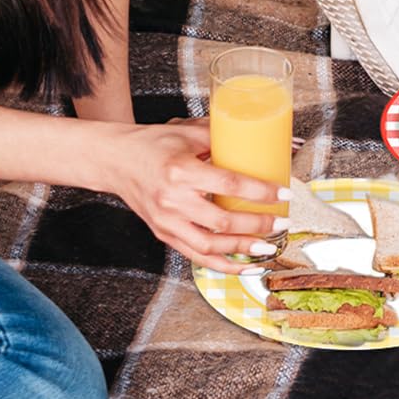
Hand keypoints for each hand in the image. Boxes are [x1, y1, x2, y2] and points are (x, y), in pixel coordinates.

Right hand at [99, 119, 285, 273]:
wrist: (114, 161)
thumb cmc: (153, 143)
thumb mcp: (188, 131)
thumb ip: (226, 137)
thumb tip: (271, 141)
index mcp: (181, 171)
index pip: (228, 185)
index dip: (260, 192)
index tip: (284, 194)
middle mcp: (172, 200)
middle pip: (222, 221)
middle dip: (258, 225)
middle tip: (283, 222)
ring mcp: (166, 222)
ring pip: (209, 245)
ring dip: (243, 250)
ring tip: (270, 248)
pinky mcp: (163, 234)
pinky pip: (196, 256)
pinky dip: (222, 265)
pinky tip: (244, 266)